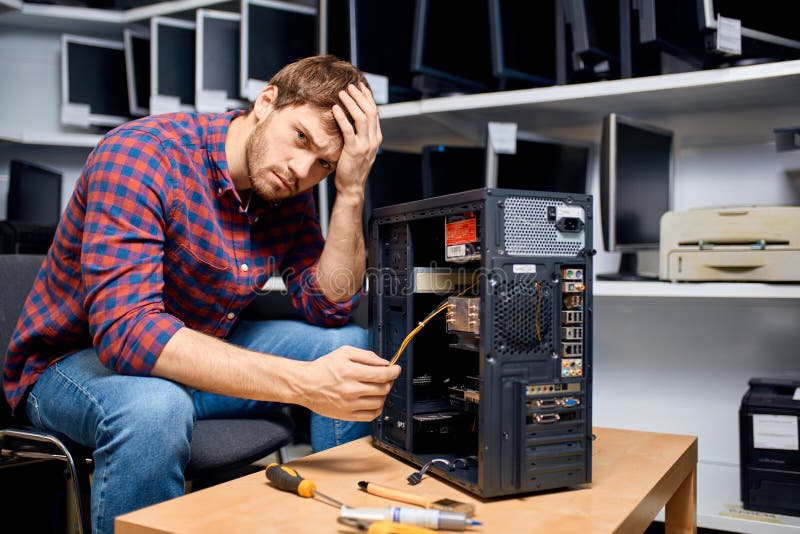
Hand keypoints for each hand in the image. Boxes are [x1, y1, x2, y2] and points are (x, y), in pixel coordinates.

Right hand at [300, 346, 399, 420]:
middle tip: (386, 377)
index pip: (381, 374)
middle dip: (389, 381)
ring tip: (378, 388)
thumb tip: (384, 362)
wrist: (304, 385)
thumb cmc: (323, 368)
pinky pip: (370, 416)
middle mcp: (350, 390)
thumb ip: (366, 356)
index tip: (396, 369)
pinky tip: (373, 401)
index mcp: (350, 372)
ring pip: (379, 403)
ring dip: (384, 394)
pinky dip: (377, 408)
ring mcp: (348, 405)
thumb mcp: (344, 352)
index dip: (393, 371)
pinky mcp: (346, 415)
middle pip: (382, 389)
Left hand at [331, 82, 382, 198]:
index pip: (374, 112)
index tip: (360, 87)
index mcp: (376, 138)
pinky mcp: (353, 150)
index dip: (367, 97)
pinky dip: (342, 117)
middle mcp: (373, 140)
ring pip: (361, 118)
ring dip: (352, 103)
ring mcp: (365, 145)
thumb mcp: (361, 148)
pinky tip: (335, 108)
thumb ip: (361, 134)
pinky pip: (348, 130)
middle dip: (360, 96)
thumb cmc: (352, 167)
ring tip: (342, 93)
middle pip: (370, 111)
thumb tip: (354, 118)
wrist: (352, 186)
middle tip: (350, 86)